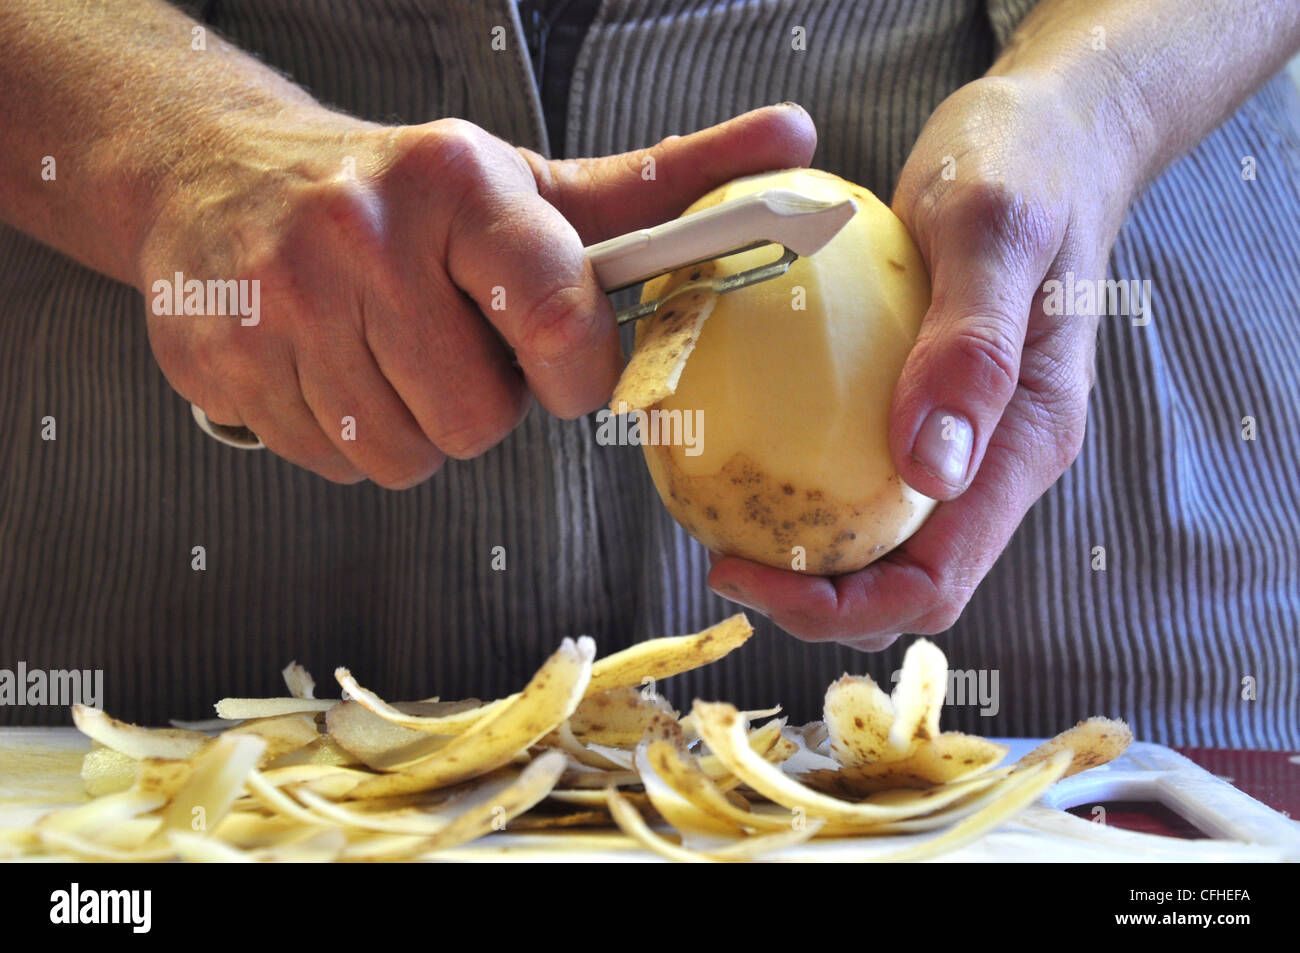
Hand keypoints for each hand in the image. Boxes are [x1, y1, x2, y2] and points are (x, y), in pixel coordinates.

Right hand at [140, 104, 814, 486]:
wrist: (221, 176)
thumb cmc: (407, 199)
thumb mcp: (528, 186)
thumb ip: (659, 185)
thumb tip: (794, 139)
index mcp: (457, 183)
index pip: (555, 311)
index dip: (576, 369)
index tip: (568, 370)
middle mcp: (363, 233)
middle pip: (478, 420)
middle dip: (481, 403)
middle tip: (453, 344)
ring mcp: (283, 300)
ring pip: (405, 455)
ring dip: (416, 426)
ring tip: (390, 353)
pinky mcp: (224, 358)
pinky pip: (335, 464)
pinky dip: (349, 438)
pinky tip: (334, 369)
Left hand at [707, 75, 1136, 648]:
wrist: (1048, 133)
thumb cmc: (1022, 166)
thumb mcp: (993, 231)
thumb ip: (972, 346)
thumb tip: (930, 470)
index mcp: (1026, 442)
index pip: (936, 582)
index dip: (841, 608)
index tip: (749, 574)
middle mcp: (996, 460)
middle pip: (902, 582)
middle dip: (813, 599)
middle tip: (722, 558)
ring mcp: (964, 438)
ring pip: (881, 541)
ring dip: (806, 556)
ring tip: (722, 519)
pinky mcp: (928, 405)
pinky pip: (861, 476)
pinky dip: (804, 488)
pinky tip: (743, 452)